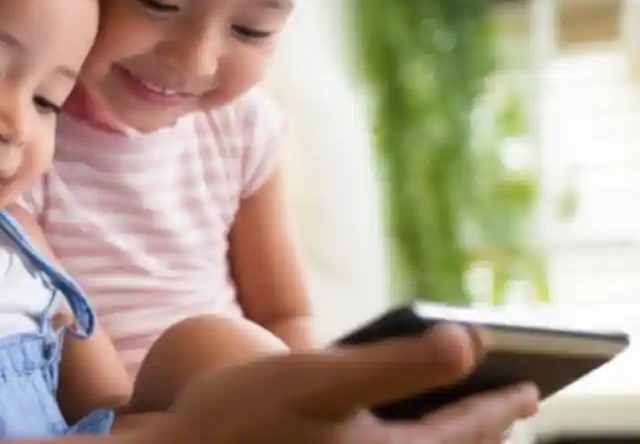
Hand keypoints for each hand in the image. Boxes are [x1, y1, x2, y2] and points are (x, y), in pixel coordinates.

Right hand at [152, 324, 538, 443]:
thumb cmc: (243, 416)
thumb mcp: (321, 377)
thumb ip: (400, 361)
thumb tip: (470, 340)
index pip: (467, 430)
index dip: (501, 401)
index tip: (529, 386)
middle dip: (482, 423)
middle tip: (511, 402)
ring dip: (448, 435)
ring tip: (459, 416)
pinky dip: (408, 440)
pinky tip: (390, 427)